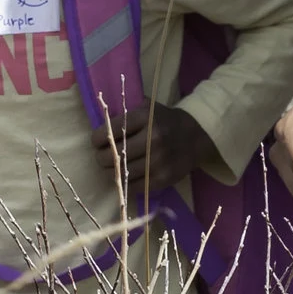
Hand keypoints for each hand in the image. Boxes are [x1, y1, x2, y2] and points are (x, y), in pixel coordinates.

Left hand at [91, 102, 214, 198]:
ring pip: (121, 173)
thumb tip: (101, 127)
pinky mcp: (163, 178)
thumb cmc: (164, 120)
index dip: (97, 139)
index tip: (97, 142)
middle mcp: (152, 139)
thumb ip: (125, 114)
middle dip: (102, 157)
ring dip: (112, 172)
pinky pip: (134, 186)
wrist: (195, 136)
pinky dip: (127, 182)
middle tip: (103, 157)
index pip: (110, 132)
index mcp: (145, 118)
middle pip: (112, 155)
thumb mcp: (147, 108)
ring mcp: (158, 161)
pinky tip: (127, 175)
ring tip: (113, 167)